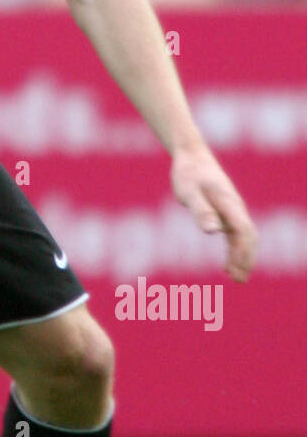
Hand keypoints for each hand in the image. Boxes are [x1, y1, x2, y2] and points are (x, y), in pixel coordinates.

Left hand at [170, 146, 257, 281]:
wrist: (191, 157)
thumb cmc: (189, 174)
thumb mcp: (189, 192)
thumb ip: (201, 210)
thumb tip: (213, 231)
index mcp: (229, 203)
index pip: (244, 230)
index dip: (243, 251)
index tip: (237, 268)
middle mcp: (235, 208)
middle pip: (249, 237)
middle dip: (247, 258)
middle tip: (239, 279)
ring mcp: (232, 211)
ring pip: (244, 238)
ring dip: (242, 258)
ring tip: (236, 278)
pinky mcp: (225, 212)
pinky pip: (236, 235)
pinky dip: (235, 251)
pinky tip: (228, 265)